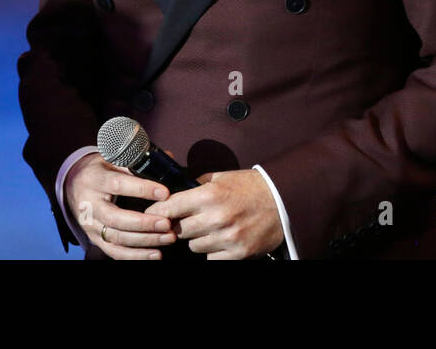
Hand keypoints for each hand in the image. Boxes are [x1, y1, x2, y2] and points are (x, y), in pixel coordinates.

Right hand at [65, 154, 175, 258]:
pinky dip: (136, 256)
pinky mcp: (95, 239)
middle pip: (116, 218)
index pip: (118, 185)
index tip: (164, 192)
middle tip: (167, 223)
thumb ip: (135, 161)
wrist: (72, 185)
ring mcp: (91, 225)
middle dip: (144, 223)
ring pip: (117, 238)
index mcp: (95, 180)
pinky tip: (156, 254)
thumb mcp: (110, 159)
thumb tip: (167, 159)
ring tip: (168, 237)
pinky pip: (115, 252)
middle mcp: (90, 205)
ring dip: (145, 241)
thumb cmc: (99, 171)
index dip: (142, 189)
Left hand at [143, 169, 283, 259]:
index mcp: (210, 195)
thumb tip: (173, 191)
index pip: (170, 208)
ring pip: (194, 247)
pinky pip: (211, 259)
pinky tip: (221, 240)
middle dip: (179, 226)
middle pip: (179, 231)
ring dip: (197, 239)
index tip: (151, 214)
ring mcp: (228, 238)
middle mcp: (217, 217)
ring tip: (210, 228)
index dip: (157, 212)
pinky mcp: (238, 253)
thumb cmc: (251, 187)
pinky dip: (213, 252)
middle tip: (187, 220)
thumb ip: (197, 184)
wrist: (283, 201)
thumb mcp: (222, 177)